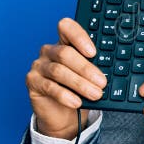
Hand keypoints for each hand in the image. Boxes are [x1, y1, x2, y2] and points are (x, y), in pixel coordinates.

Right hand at [25, 18, 106, 138]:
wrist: (63, 115)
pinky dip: (65, 95)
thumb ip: (95, 67)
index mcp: (64, 42)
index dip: (79, 37)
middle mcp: (49, 51)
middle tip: (102, 82)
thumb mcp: (88, 76)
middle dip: (86, 68)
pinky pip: (49, 87)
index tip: (93, 52)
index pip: (67, 28)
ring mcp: (39, 66)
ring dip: (80, 84)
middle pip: (65, 53)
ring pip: (59, 71)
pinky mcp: (32, 82)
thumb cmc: (78, 90)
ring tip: (95, 94)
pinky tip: (77, 102)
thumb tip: (111, 69)